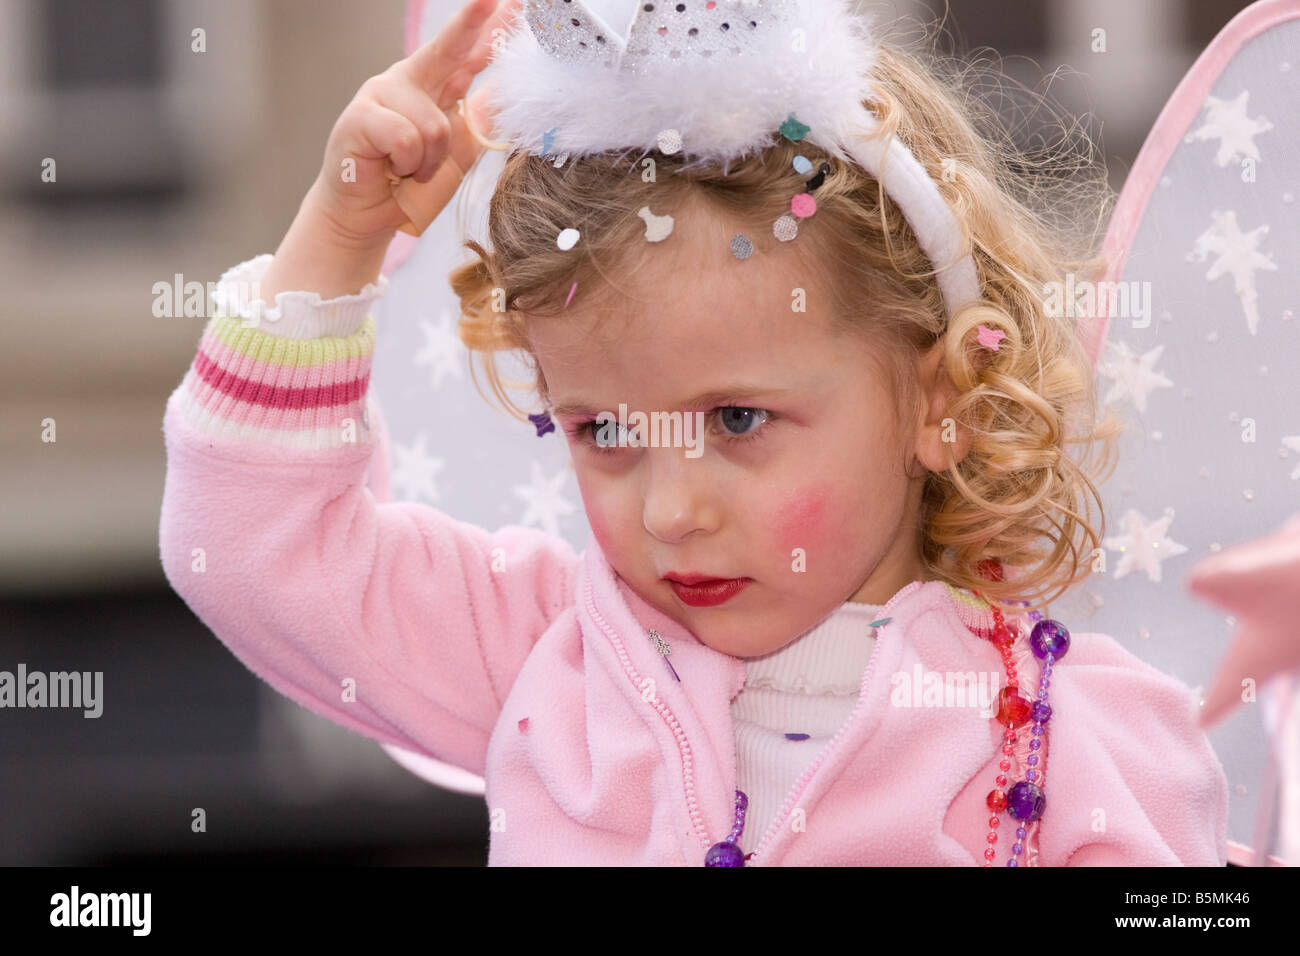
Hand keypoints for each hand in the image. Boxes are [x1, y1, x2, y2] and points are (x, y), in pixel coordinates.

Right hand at [311, 0, 518, 246]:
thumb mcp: (457, 155)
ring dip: (430, 160)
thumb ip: (478, 124)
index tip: (517, 4)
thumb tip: (503, 91)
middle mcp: (409, 82)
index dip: (491, 29)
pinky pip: (406, 138)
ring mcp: (382, 94)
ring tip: (410, 171)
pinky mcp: (360, 115)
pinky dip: (408, 163)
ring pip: (434, 124)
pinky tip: (392, 168)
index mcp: (434, 88)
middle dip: (471, 23)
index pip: (469, 55)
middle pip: (447, 49)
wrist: (367, 216)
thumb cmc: (410, 186)